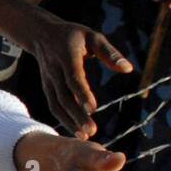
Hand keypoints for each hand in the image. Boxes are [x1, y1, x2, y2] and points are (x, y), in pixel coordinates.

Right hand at [32, 17, 132, 137]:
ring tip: (85, 136)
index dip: (82, 93)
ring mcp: (48, 80)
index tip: (93, 108)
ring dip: (70, 121)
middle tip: (92, 131)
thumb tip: (128, 69)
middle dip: (77, 115)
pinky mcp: (47, 87)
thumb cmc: (73, 35)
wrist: (41, 34)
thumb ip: (110, 53)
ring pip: (57, 104)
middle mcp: (55, 69)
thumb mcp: (92, 37)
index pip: (74, 76)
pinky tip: (76, 131)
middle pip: (65, 95)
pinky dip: (63, 120)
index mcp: (67, 55)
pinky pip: (54, 106)